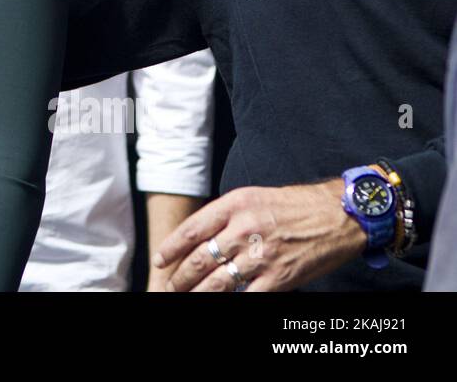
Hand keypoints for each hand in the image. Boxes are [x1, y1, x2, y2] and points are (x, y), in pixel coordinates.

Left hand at [153, 181, 366, 291]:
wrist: (339, 214)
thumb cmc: (296, 205)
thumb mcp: (254, 197)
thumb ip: (227, 216)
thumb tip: (202, 237)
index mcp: (234, 205)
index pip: (192, 230)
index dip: (171, 248)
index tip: (160, 260)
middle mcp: (243, 229)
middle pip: (199, 259)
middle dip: (180, 277)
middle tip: (169, 286)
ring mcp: (261, 255)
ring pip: (217, 282)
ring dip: (198, 293)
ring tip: (185, 298)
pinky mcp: (279, 276)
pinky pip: (247, 296)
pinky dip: (232, 301)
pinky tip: (221, 302)